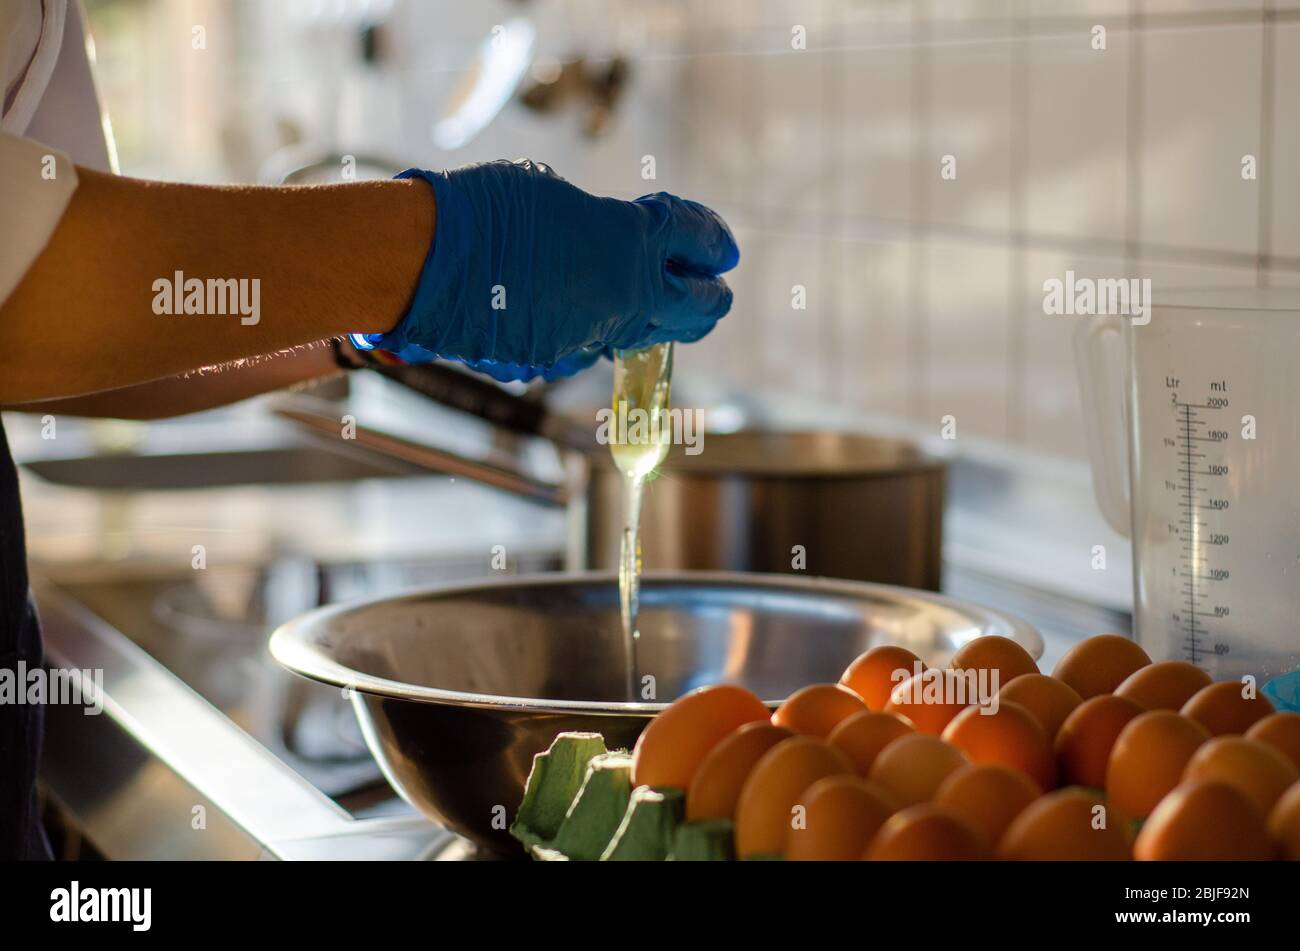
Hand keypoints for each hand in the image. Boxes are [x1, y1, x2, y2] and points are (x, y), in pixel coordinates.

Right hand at [351, 160, 738, 378]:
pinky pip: (584, 344)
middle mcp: (625, 299)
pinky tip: (562, 307)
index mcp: (632, 243)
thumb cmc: (485, 210)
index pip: (696, 241)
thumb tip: (615, 242)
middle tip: (716, 289)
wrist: (424, 263)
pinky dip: (585, 327)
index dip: (713, 241)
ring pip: (639, 333)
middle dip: (711, 298)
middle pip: (696, 310)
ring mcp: (590, 338)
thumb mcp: (558, 199)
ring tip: (644, 300)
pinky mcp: (553, 361)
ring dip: (647, 316)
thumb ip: (601, 225)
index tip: (724, 247)